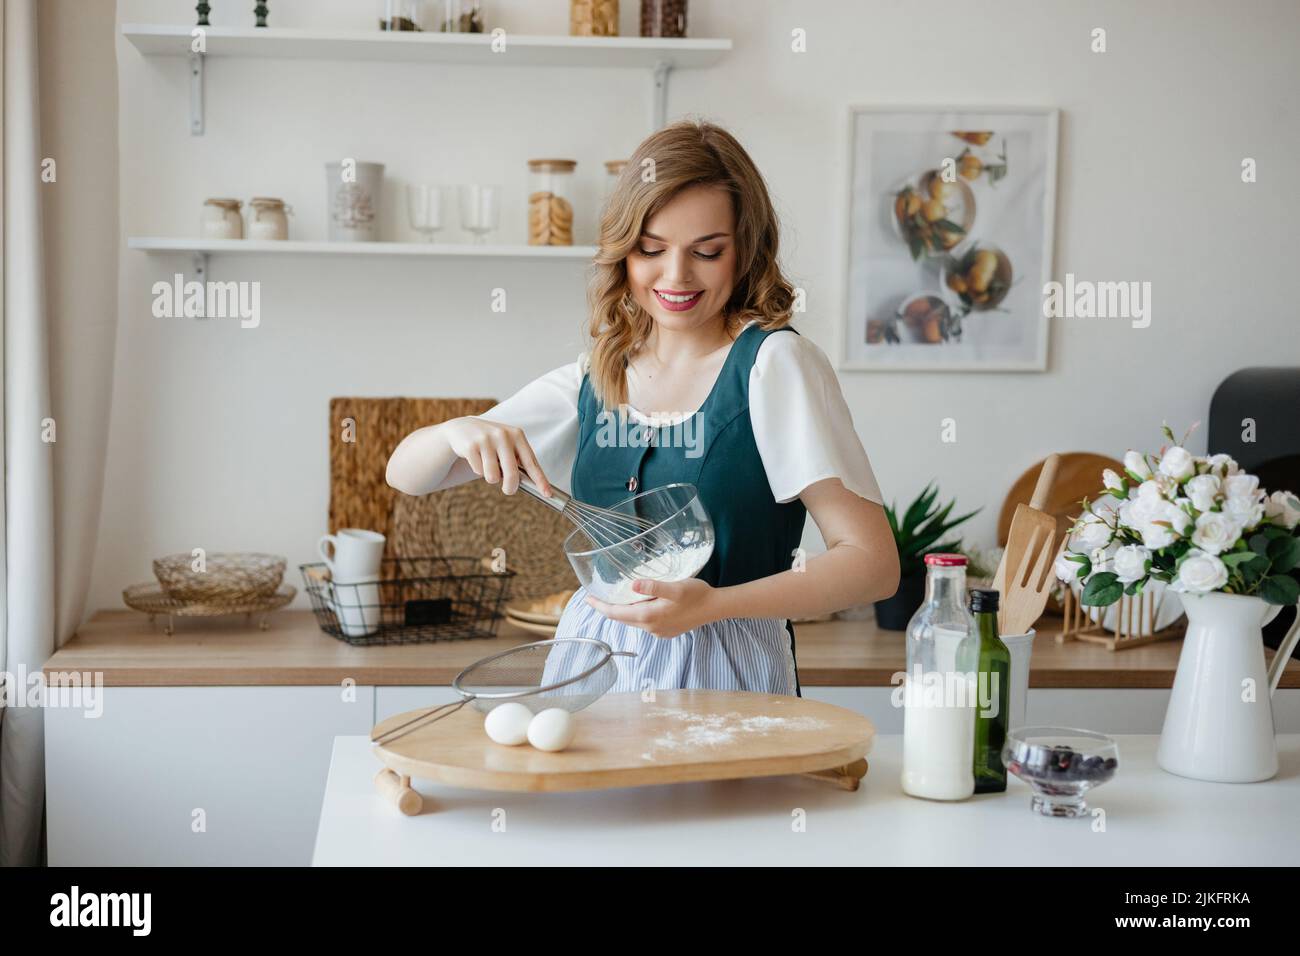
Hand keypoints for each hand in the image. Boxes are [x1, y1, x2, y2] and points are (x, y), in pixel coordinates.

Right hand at [442, 417, 551, 496]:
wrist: (462, 428)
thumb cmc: (492, 442)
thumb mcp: (508, 445)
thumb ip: (519, 462)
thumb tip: (533, 485)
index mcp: (517, 435)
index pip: (531, 463)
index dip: (540, 480)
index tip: (547, 494)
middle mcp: (503, 435)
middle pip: (512, 474)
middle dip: (510, 487)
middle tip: (508, 490)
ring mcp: (486, 439)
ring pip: (493, 477)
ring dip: (491, 477)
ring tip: (488, 465)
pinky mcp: (471, 446)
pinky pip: (478, 471)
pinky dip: (478, 470)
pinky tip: (476, 458)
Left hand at [585, 578, 721, 637]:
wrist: (715, 608)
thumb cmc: (696, 595)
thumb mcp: (675, 587)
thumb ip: (653, 586)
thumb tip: (632, 586)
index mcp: (649, 617)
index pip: (615, 614)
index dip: (600, 606)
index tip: (587, 598)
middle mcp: (651, 628)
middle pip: (621, 619)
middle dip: (607, 608)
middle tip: (596, 596)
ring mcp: (658, 631)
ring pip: (633, 621)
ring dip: (622, 611)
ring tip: (614, 598)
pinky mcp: (666, 631)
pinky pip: (644, 623)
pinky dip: (635, 614)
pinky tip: (637, 604)